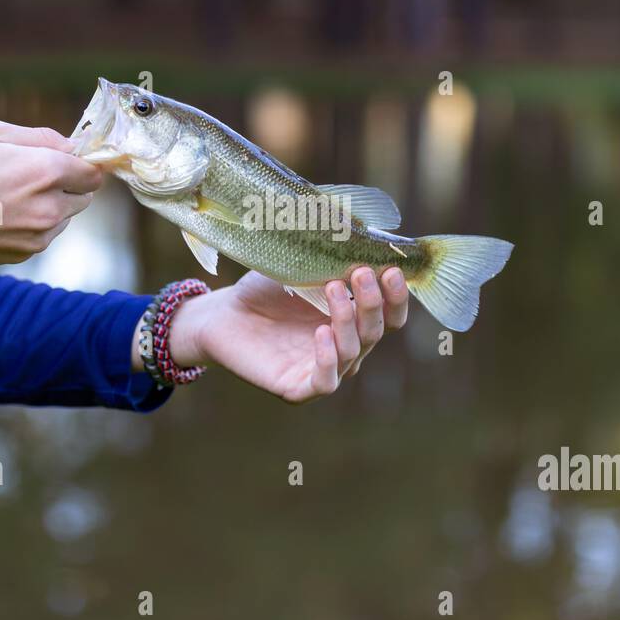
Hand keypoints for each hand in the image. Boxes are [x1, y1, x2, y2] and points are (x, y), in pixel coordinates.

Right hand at [0, 120, 102, 268]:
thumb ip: (40, 137)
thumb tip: (70, 145)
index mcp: (46, 171)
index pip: (94, 171)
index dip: (83, 163)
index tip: (68, 159)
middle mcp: (51, 207)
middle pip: (85, 196)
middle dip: (68, 183)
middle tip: (31, 174)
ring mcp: (40, 235)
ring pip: (65, 216)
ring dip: (51, 204)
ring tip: (8, 195)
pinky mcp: (26, 254)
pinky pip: (44, 234)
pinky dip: (33, 223)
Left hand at [166, 267, 409, 402]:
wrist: (223, 313)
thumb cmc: (264, 290)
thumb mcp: (301, 267)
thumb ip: (332, 257)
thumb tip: (363, 232)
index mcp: (353, 319)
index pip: (389, 314)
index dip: (396, 296)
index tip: (392, 269)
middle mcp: (345, 347)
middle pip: (376, 331)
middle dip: (373, 302)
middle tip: (362, 273)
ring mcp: (322, 368)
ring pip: (353, 352)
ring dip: (348, 319)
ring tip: (333, 289)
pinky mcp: (297, 387)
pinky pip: (325, 381)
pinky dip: (328, 359)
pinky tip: (322, 332)